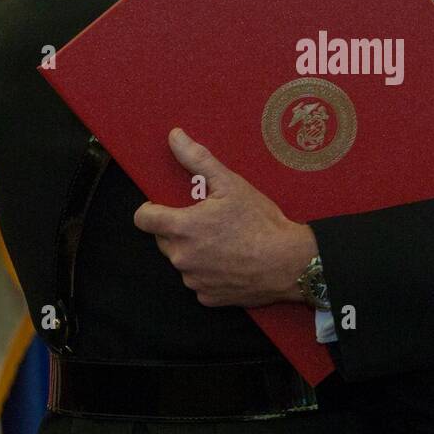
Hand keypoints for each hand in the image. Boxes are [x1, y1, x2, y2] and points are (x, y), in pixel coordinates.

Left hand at [132, 127, 317, 307]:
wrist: (289, 263)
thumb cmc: (260, 223)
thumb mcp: (230, 184)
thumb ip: (197, 160)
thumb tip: (174, 137)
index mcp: (182, 228)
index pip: (143, 219)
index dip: (151, 210)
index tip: (164, 206)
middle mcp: (181, 258)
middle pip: (164, 239)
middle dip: (179, 229)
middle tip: (208, 220)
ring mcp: (194, 280)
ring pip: (183, 261)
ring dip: (194, 251)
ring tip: (224, 242)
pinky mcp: (208, 297)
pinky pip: (199, 281)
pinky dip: (210, 272)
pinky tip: (231, 262)